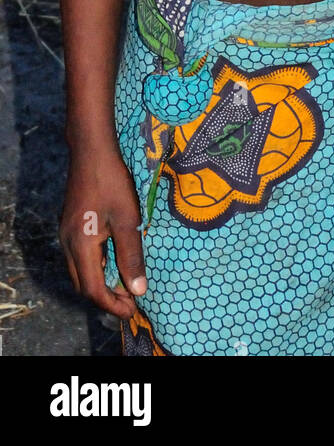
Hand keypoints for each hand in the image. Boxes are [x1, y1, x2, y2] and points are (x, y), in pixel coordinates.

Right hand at [60, 148, 146, 317]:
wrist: (92, 150)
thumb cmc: (112, 181)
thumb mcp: (127, 219)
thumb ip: (132, 255)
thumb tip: (138, 289)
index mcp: (80, 245)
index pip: (93, 289)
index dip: (113, 304)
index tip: (133, 311)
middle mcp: (67, 243)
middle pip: (83, 284)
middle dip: (106, 297)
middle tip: (132, 299)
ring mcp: (66, 233)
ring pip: (80, 271)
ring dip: (101, 281)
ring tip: (126, 283)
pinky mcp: (70, 225)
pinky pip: (80, 256)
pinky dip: (96, 266)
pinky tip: (114, 260)